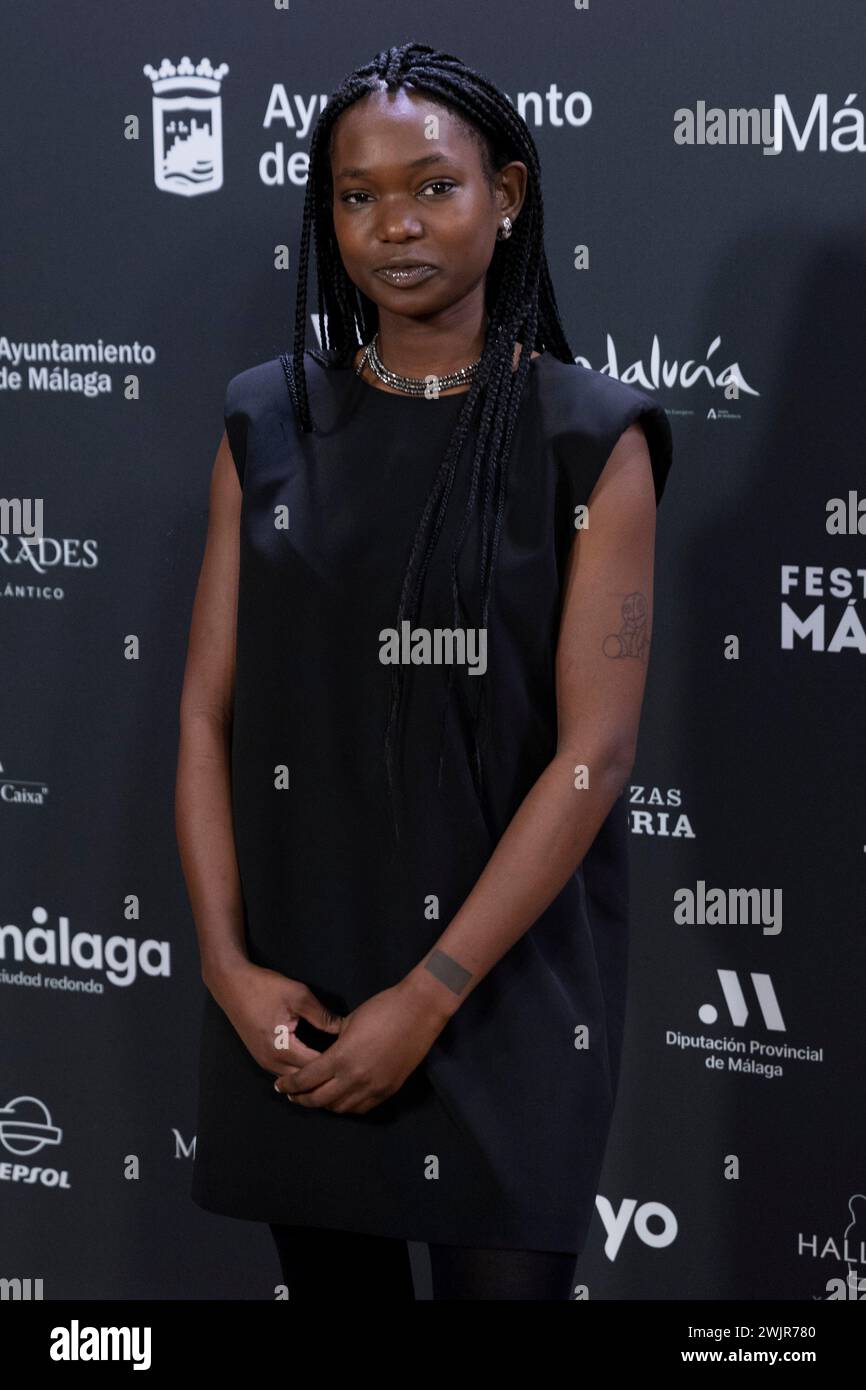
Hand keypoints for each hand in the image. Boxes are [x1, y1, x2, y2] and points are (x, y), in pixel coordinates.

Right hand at [206, 959, 342, 1075]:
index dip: (335, 1061)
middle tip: (347, 1063)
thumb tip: (343, 1029)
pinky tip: (314, 1061)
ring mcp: (264, 1062)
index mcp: (281, 1048)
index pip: (315, 1066)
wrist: (231, 984)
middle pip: (305, 1080)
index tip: (352, 1054)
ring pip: (294, 1079)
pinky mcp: (261, 1057)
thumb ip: (321, 1015)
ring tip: (334, 1065)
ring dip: (312, 1075)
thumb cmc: (264, 987)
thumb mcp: (298, 995)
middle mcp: (271, 1062)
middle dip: (325, 1073)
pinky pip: (285, 1072)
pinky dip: (300, 1071)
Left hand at [273, 978, 448, 1114]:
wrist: (419, 1011)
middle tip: (291, 1095)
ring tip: (315, 1097)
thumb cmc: (382, 1009)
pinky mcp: (388, 1090)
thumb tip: (325, 1052)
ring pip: (340, 1108)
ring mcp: (373, 1088)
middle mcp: (354, 1079)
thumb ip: (334, 1042)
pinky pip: (361, 1108)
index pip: (306, 1079)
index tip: (280, 1086)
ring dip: (324, 1104)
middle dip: (302, 1099)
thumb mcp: (349, 1022)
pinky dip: (347, 1106)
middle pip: (319, 1100)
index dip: (290, 1085)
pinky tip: (341, 1099)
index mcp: (341, 1059)